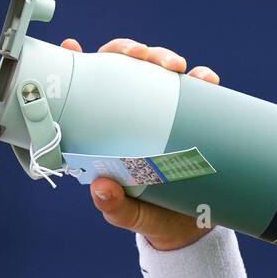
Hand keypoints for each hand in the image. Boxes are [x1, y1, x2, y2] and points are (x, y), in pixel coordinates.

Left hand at [60, 37, 219, 250]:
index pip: (91, 88)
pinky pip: (200, 91)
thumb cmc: (146, 215)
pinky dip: (203, 79)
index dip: (80, 63)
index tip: (73, 47)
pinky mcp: (196, 118)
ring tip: (173, 66)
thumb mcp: (126, 213)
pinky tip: (204, 79)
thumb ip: (113, 205)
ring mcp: (166, 112)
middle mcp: (135, 113)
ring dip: (165, 57)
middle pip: (126, 67)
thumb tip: (101, 188)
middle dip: (130, 51)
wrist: (188, 230)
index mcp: (108, 129)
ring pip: (162, 70)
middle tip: (138, 55)